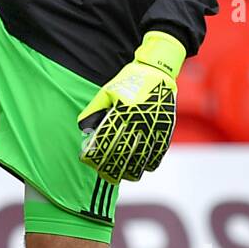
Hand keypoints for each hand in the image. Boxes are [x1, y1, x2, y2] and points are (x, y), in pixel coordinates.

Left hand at [77, 31, 184, 182]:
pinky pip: (157, 154)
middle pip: (122, 154)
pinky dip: (148, 164)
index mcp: (121, 112)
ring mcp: (153, 127)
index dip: (95, 154)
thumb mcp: (107, 92)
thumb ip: (94, 110)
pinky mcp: (165, 130)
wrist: (157, 71)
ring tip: (120, 176)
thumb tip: (84, 128)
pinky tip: (141, 168)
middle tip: (104, 175)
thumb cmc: (128, 81)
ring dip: (129, 171)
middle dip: (110, 168)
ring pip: (140, 158)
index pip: (105, 141)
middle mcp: (137, 122)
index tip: (88, 161)